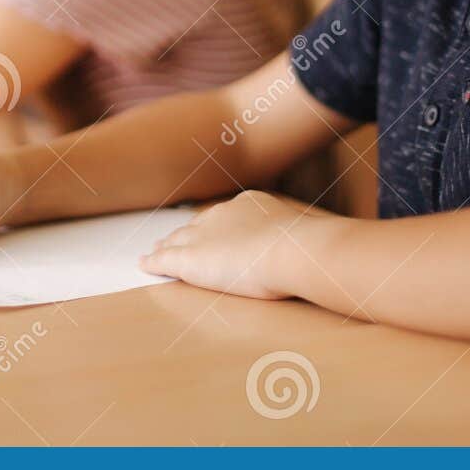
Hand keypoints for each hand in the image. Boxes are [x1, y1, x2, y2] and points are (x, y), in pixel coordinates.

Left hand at [139, 190, 332, 299]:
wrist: (292, 249)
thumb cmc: (308, 247)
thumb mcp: (306, 235)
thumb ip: (303, 238)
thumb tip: (325, 244)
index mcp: (248, 205)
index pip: (224, 217)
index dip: (212, 226)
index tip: (207, 231)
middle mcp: (221, 215)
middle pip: (196, 225)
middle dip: (184, 234)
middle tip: (171, 240)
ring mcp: (202, 236)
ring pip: (176, 240)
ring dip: (166, 247)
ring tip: (156, 251)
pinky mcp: (189, 259)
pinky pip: (164, 259)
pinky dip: (152, 262)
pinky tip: (144, 264)